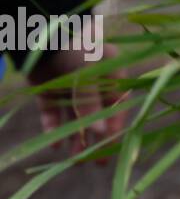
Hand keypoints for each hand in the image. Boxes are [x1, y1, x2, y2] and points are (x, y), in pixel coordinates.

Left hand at [28, 44, 126, 158]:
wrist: (42, 36)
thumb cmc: (75, 52)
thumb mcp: (88, 77)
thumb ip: (92, 104)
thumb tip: (101, 134)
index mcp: (111, 76)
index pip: (118, 106)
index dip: (115, 126)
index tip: (111, 145)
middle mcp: (93, 84)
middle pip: (97, 116)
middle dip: (96, 139)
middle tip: (96, 162)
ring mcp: (70, 88)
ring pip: (75, 118)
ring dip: (75, 138)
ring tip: (73, 159)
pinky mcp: (49, 91)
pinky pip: (53, 113)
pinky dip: (54, 127)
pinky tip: (54, 144)